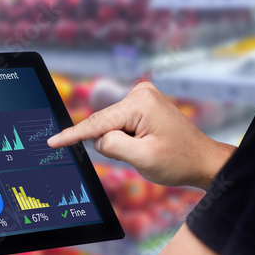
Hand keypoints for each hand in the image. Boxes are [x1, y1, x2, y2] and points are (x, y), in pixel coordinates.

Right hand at [47, 82, 234, 189]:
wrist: (203, 161)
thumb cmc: (178, 161)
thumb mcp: (142, 159)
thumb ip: (112, 146)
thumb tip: (98, 139)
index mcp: (140, 103)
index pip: (97, 123)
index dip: (73, 135)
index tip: (52, 142)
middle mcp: (140, 93)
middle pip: (104, 123)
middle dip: (111, 143)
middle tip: (138, 155)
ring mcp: (143, 97)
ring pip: (111, 125)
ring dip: (120, 141)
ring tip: (146, 149)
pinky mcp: (143, 104)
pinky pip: (120, 124)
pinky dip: (124, 137)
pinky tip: (144, 144)